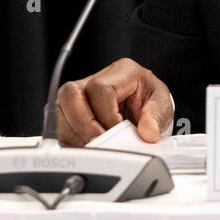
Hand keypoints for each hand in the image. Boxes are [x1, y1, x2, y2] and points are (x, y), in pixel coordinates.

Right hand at [55, 58, 173, 146]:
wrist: (143, 107)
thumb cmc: (149, 102)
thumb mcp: (162, 106)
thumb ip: (156, 118)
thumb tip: (148, 132)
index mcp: (121, 72)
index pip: (101, 90)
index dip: (107, 116)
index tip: (117, 134)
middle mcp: (94, 79)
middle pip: (70, 94)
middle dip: (83, 125)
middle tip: (100, 143)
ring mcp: (78, 94)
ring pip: (58, 110)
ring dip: (74, 135)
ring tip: (94, 148)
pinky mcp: (67, 111)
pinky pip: (56, 124)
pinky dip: (68, 140)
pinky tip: (84, 148)